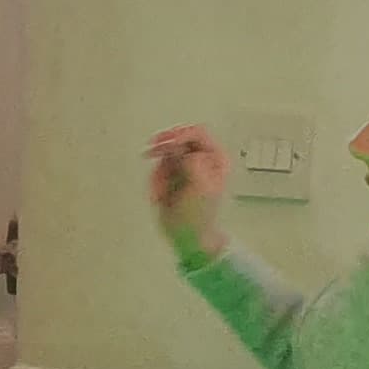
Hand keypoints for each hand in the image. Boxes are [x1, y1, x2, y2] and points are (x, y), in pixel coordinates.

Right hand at [145, 126, 235, 264]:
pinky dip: (155, 181)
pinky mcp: (172, 176)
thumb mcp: (202, 186)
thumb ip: (194, 163)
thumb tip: (182, 149)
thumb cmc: (201, 216)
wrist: (188, 236)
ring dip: (159, 172)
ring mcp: (185, 166)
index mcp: (215, 158)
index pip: (197, 133)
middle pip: (178, 138)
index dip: (180, 134)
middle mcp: (201, 159)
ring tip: (161, 192)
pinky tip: (159, 196)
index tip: (168, 144)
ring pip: (165, 155)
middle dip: (164, 149)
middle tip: (153, 150)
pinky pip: (158, 169)